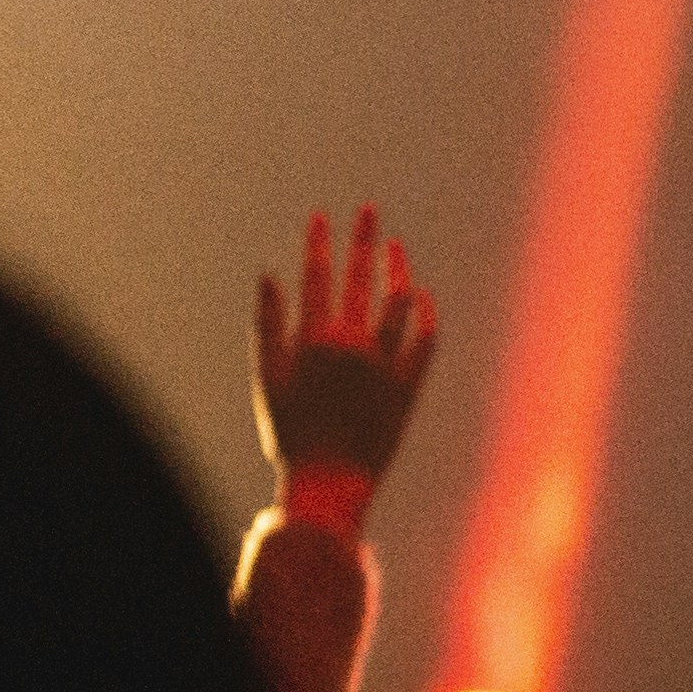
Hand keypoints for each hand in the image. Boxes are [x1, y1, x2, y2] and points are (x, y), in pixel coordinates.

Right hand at [252, 204, 436, 530]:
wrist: (329, 481)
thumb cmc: (291, 433)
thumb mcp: (267, 379)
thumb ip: (268, 325)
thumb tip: (269, 276)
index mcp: (314, 340)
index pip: (316, 278)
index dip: (319, 244)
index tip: (321, 217)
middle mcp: (352, 345)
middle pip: (360, 279)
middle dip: (363, 240)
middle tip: (368, 211)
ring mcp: (385, 363)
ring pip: (398, 302)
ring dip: (397, 270)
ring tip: (394, 247)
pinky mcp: (410, 384)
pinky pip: (425, 340)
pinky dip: (425, 314)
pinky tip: (422, 295)